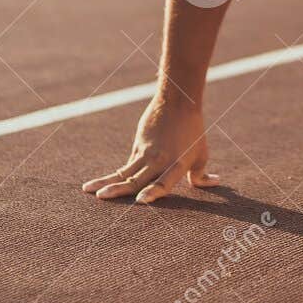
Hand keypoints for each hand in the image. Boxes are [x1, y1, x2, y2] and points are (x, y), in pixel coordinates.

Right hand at [81, 93, 219, 203]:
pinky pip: (127, 165)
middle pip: (137, 179)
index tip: (141, 201)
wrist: (177, 102)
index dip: (154, 192)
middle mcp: (160, 160)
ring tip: (89, 189)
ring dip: (106, 181)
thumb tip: (214, 183)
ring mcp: (146, 153)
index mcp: (177, 164)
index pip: (164, 182)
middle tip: (102, 197)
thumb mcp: (201, 154)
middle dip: (118, 189)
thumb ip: (202, 174)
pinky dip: (115, 176)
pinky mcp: (138, 145)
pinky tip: (99, 184)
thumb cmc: (193, 131)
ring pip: (124, 172)